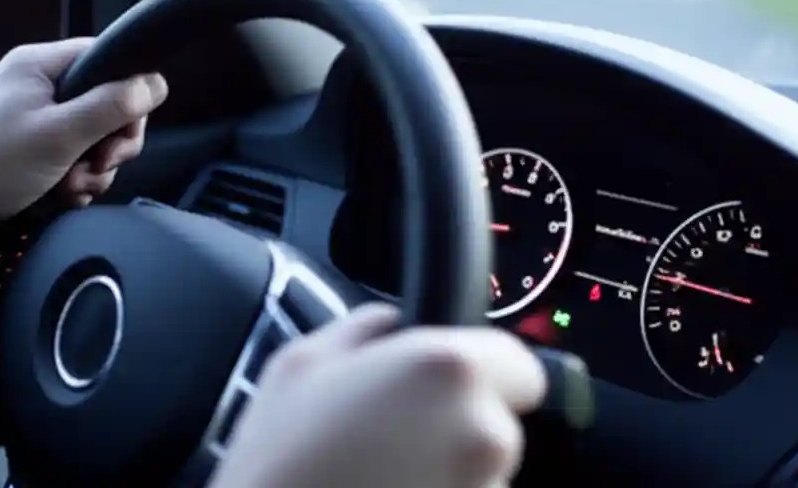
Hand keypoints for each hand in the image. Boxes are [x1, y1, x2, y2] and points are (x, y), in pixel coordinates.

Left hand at [0, 38, 167, 226]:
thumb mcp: (60, 135)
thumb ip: (112, 106)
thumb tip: (156, 83)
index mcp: (40, 64)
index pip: (107, 59)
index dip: (127, 94)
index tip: (123, 132)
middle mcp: (39, 84)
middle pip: (107, 101)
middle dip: (110, 143)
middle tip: (98, 166)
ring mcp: (36, 115)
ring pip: (95, 135)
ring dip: (94, 168)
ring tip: (71, 187)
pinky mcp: (34, 145)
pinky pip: (76, 155)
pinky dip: (76, 178)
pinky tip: (62, 195)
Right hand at [212, 305, 545, 487]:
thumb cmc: (278, 467)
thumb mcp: (300, 364)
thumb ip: (367, 327)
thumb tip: (393, 324)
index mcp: (448, 370)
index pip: (519, 363)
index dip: (482, 371)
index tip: (445, 386)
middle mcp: (483, 434)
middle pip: (498, 421)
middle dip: (456, 424)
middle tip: (390, 434)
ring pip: (482, 471)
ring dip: (445, 469)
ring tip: (380, 473)